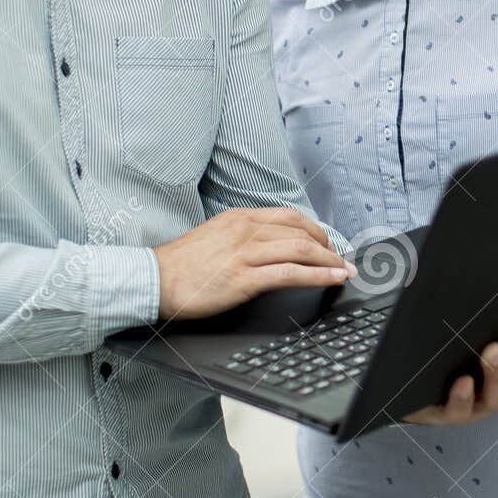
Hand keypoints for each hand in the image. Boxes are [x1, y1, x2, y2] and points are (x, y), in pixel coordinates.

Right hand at [153, 207, 354, 319]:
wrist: (153, 280)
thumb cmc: (181, 265)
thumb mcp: (215, 237)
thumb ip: (242, 236)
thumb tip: (270, 246)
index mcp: (239, 218)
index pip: (289, 216)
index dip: (314, 229)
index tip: (326, 243)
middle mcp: (245, 230)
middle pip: (300, 231)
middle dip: (327, 246)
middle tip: (340, 260)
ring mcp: (245, 253)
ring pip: (301, 249)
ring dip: (330, 261)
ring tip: (344, 271)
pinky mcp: (243, 277)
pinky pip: (291, 273)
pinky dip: (319, 275)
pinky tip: (333, 279)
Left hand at [403, 326, 497, 424]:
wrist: (412, 395)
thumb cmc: (459, 369)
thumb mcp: (494, 354)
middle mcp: (494, 394)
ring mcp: (472, 406)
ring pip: (493, 398)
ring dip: (497, 374)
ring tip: (492, 352)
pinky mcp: (444, 413)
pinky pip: (456, 410)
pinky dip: (462, 397)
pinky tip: (462, 381)